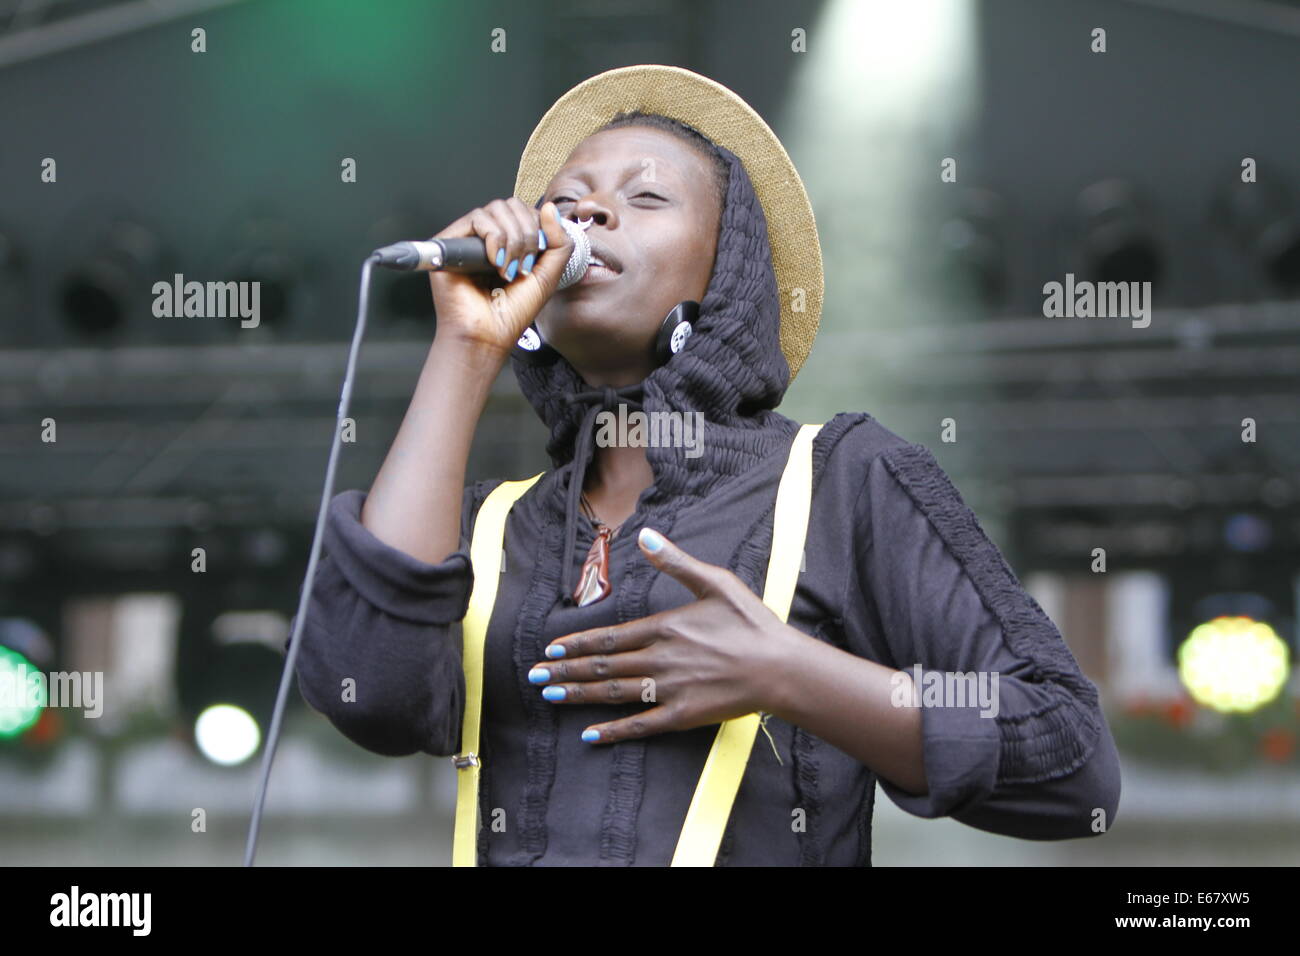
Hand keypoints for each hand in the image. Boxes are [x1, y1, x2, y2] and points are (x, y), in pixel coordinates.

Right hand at [427, 198, 572, 356]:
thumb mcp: (548, 275)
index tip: (538, 257)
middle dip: (527, 234)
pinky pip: (477, 218)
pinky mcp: (450, 241)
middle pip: (512, 205)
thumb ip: (559, 242)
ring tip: (507, 269)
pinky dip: (494, 239)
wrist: (488, 334)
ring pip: (497, 209)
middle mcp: (488, 237)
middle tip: (523, 266)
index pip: (526, 211)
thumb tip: (550, 208)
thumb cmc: (512, 312)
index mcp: (510, 242)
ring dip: (512, 240)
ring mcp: (468, 237)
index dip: (538, 228)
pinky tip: (494, 263)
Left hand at [526, 528, 795, 743]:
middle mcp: (660, 659)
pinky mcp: (682, 715)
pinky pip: (640, 725)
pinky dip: (614, 731)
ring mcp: (669, 689)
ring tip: (551, 696)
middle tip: (535, 676)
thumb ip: (676, 561)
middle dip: (565, 671)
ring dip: (580, 695)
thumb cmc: (751, 622)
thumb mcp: (715, 582)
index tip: (551, 649)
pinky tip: (590, 735)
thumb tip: (646, 533)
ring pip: (614, 693)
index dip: (577, 645)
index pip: (608, 638)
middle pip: (603, 667)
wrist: (780, 666)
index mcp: (664, 627)